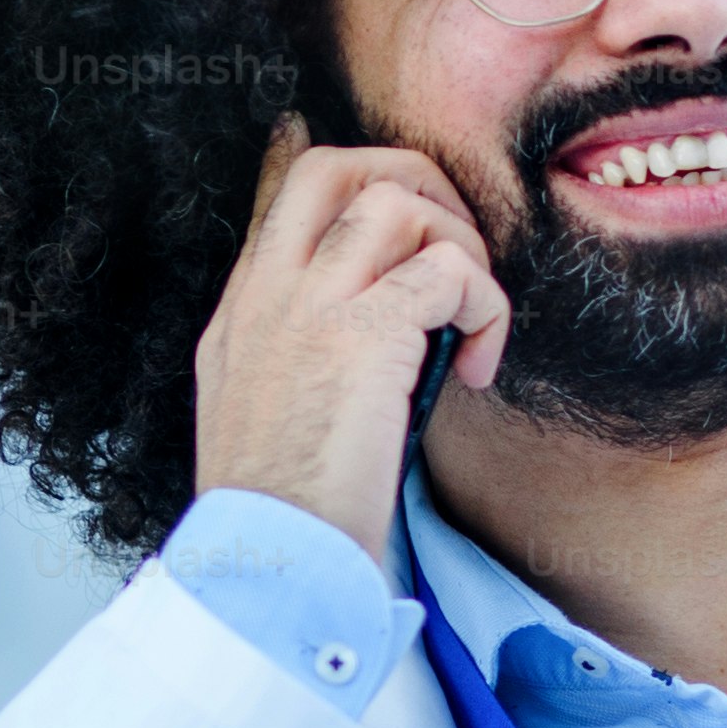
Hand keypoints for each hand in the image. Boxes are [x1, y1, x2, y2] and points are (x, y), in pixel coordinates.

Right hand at [191, 116, 512, 571]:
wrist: (265, 564)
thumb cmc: (281, 514)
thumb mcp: (259, 417)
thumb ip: (295, 357)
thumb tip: (377, 334)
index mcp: (242, 311)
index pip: (286, 191)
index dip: (349, 171)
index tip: (400, 185)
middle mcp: (268, 293)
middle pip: (338, 163)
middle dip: (416, 183)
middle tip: (456, 254)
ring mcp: (310, 306)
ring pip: (400, 203)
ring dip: (460, 250)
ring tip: (467, 323)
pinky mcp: (363, 335)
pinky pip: (449, 271)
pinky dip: (484, 307)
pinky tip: (474, 368)